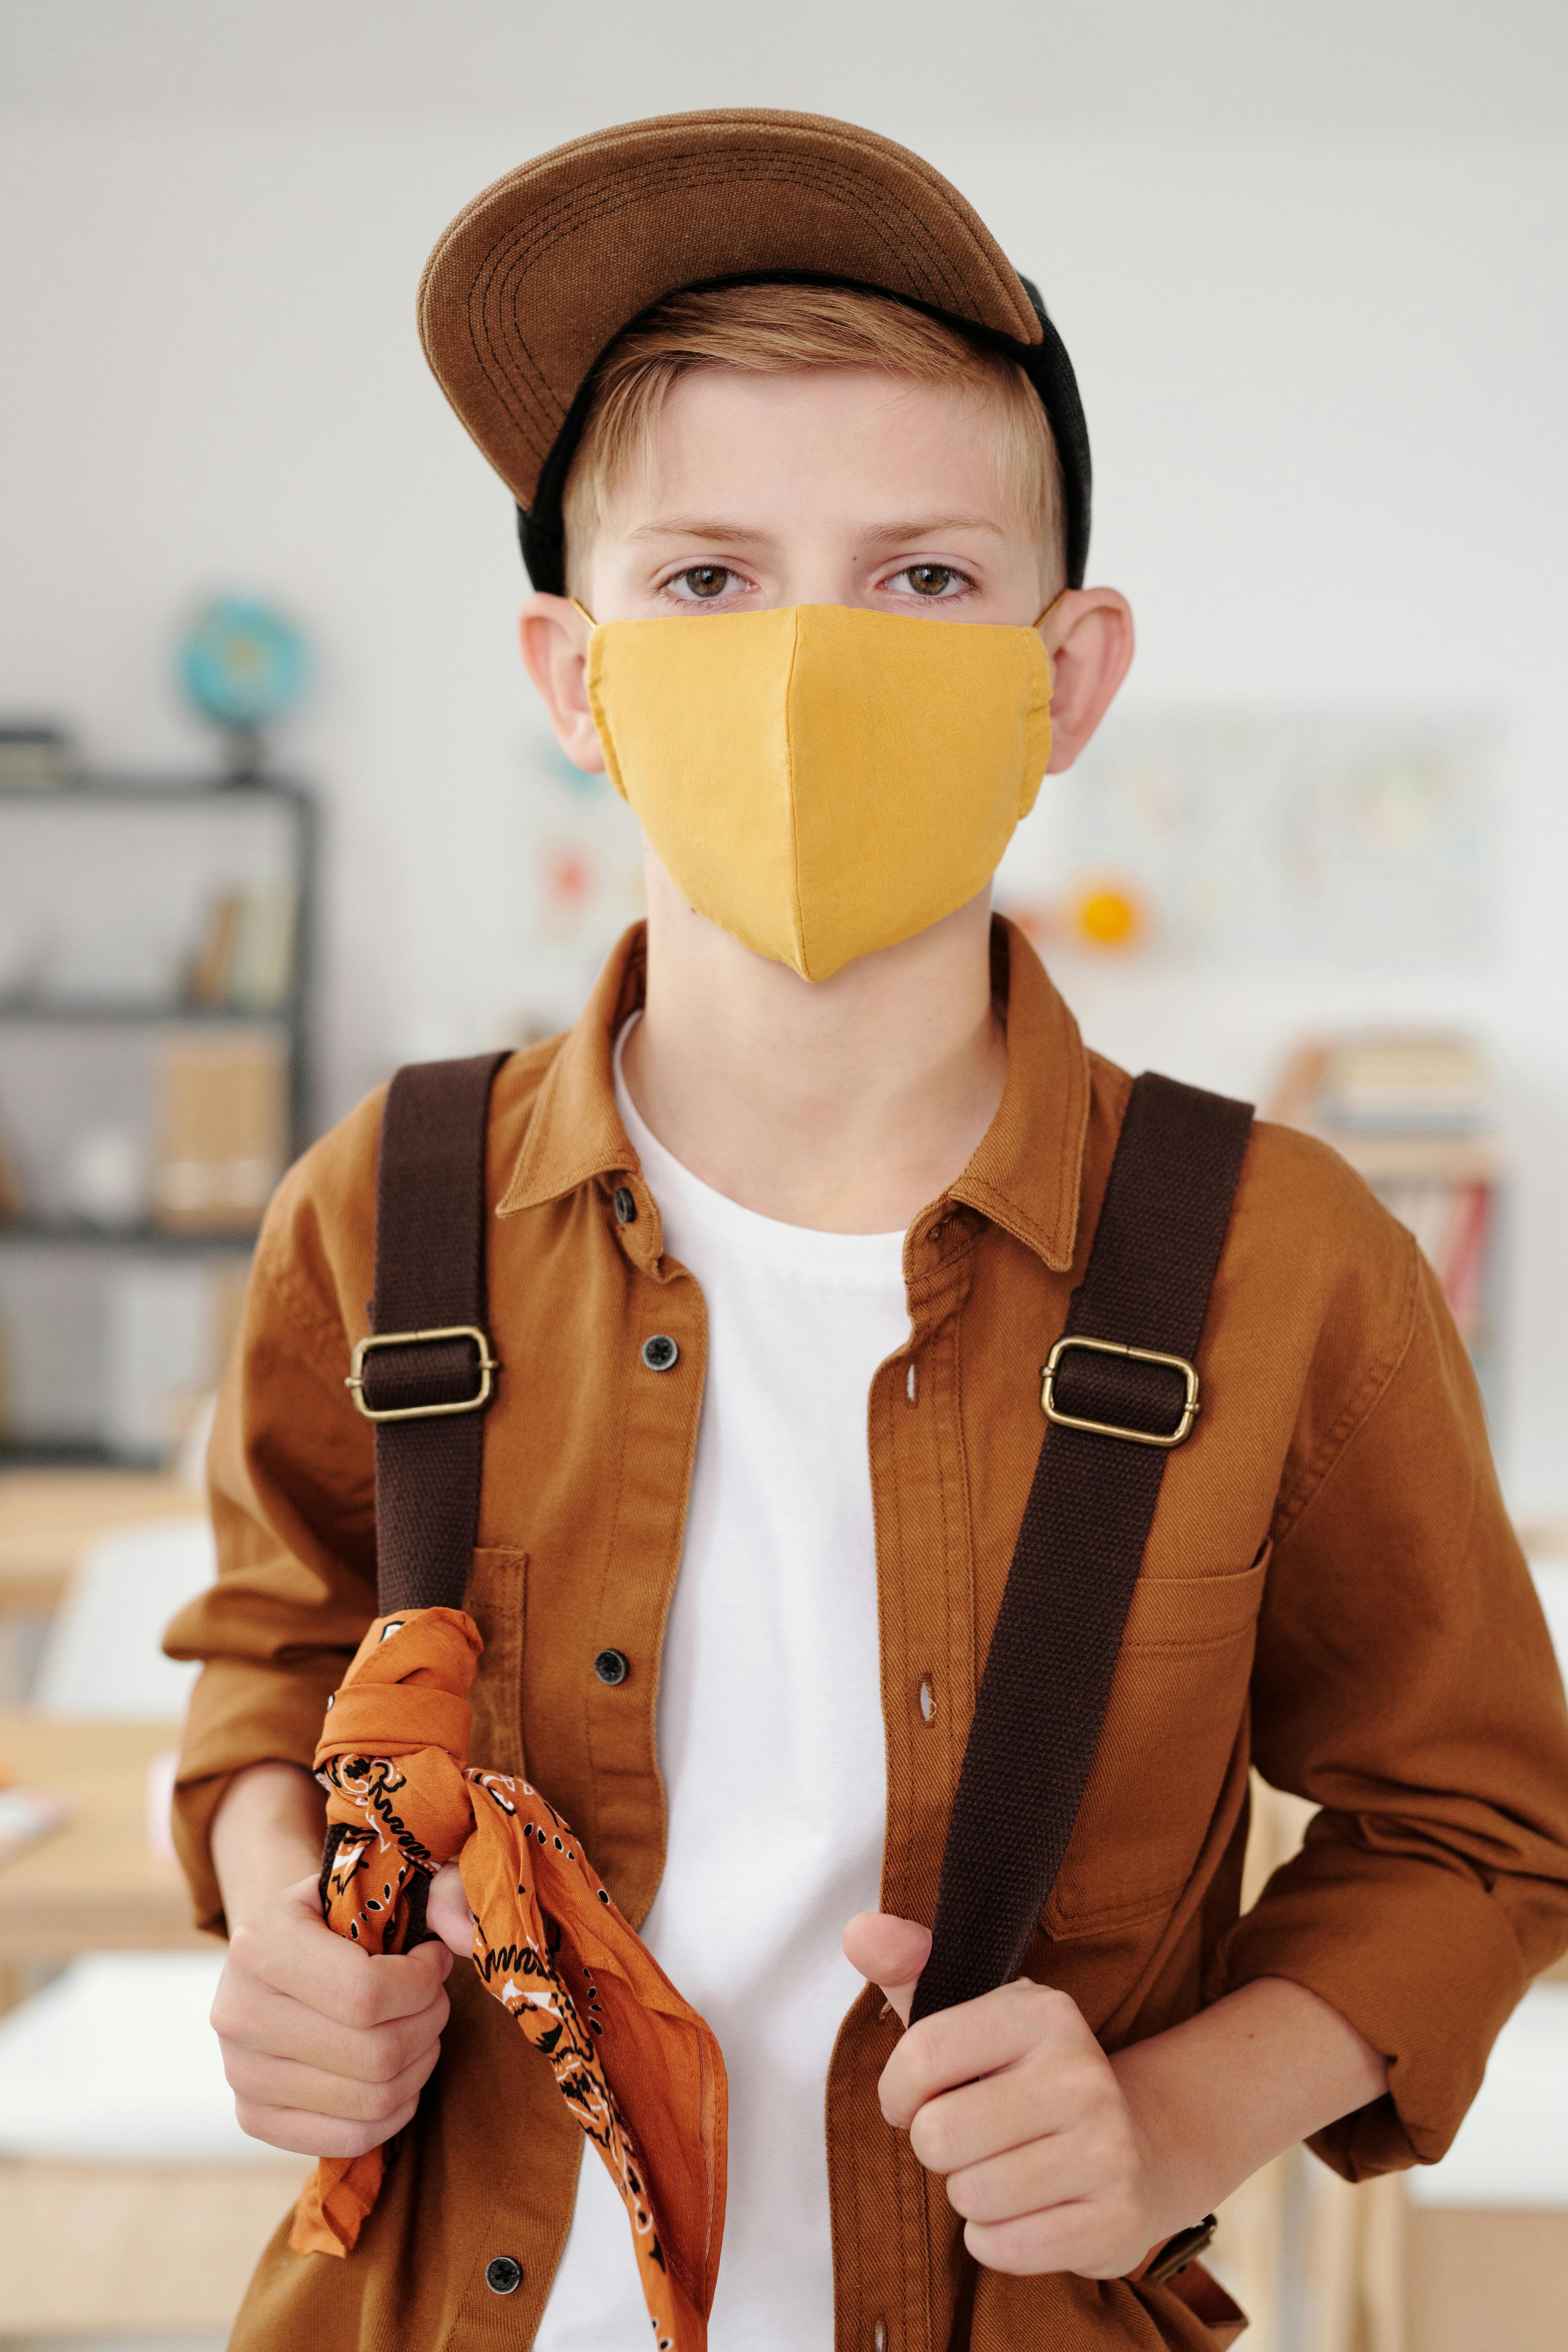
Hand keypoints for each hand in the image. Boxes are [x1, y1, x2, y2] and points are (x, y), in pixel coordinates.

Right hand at [211, 1871, 454, 2158]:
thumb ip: (437, 1888)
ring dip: (419, 2065)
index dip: (422, 1984)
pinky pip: (348, 2138)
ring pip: (370, 2100)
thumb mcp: (374, 1879)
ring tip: (421, 2029)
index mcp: (259, 1944)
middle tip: (434, 1999)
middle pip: (375, 2053)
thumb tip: (465, 1934)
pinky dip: (394, 2111)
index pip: (366, 1993)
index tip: (434, 1961)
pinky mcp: (252, 2117)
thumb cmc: (334, 1913)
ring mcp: (240, 2074)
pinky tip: (402, 2072)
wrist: (272, 1952)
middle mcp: (238, 2014)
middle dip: (428, 2024)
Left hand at [843, 1911, 1172, 2278]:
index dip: (897, 2091)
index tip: (911, 2101)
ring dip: (969, 2194)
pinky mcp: (1116, 2221)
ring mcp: (1108, 2150)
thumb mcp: (971, 2015)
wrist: (1135, 2146)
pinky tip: (1027, 2209)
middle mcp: (1082, 2075)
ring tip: (1002, 2169)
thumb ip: (909, 1968)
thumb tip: (858, 1931)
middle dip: (936, 2147)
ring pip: (971, 2196)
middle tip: (971, 2139)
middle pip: (938, 2136)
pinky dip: (997, 2239)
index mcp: (1043, 2013)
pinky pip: (1004, 2247)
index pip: (922, 2054)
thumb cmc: (1024, 2079)